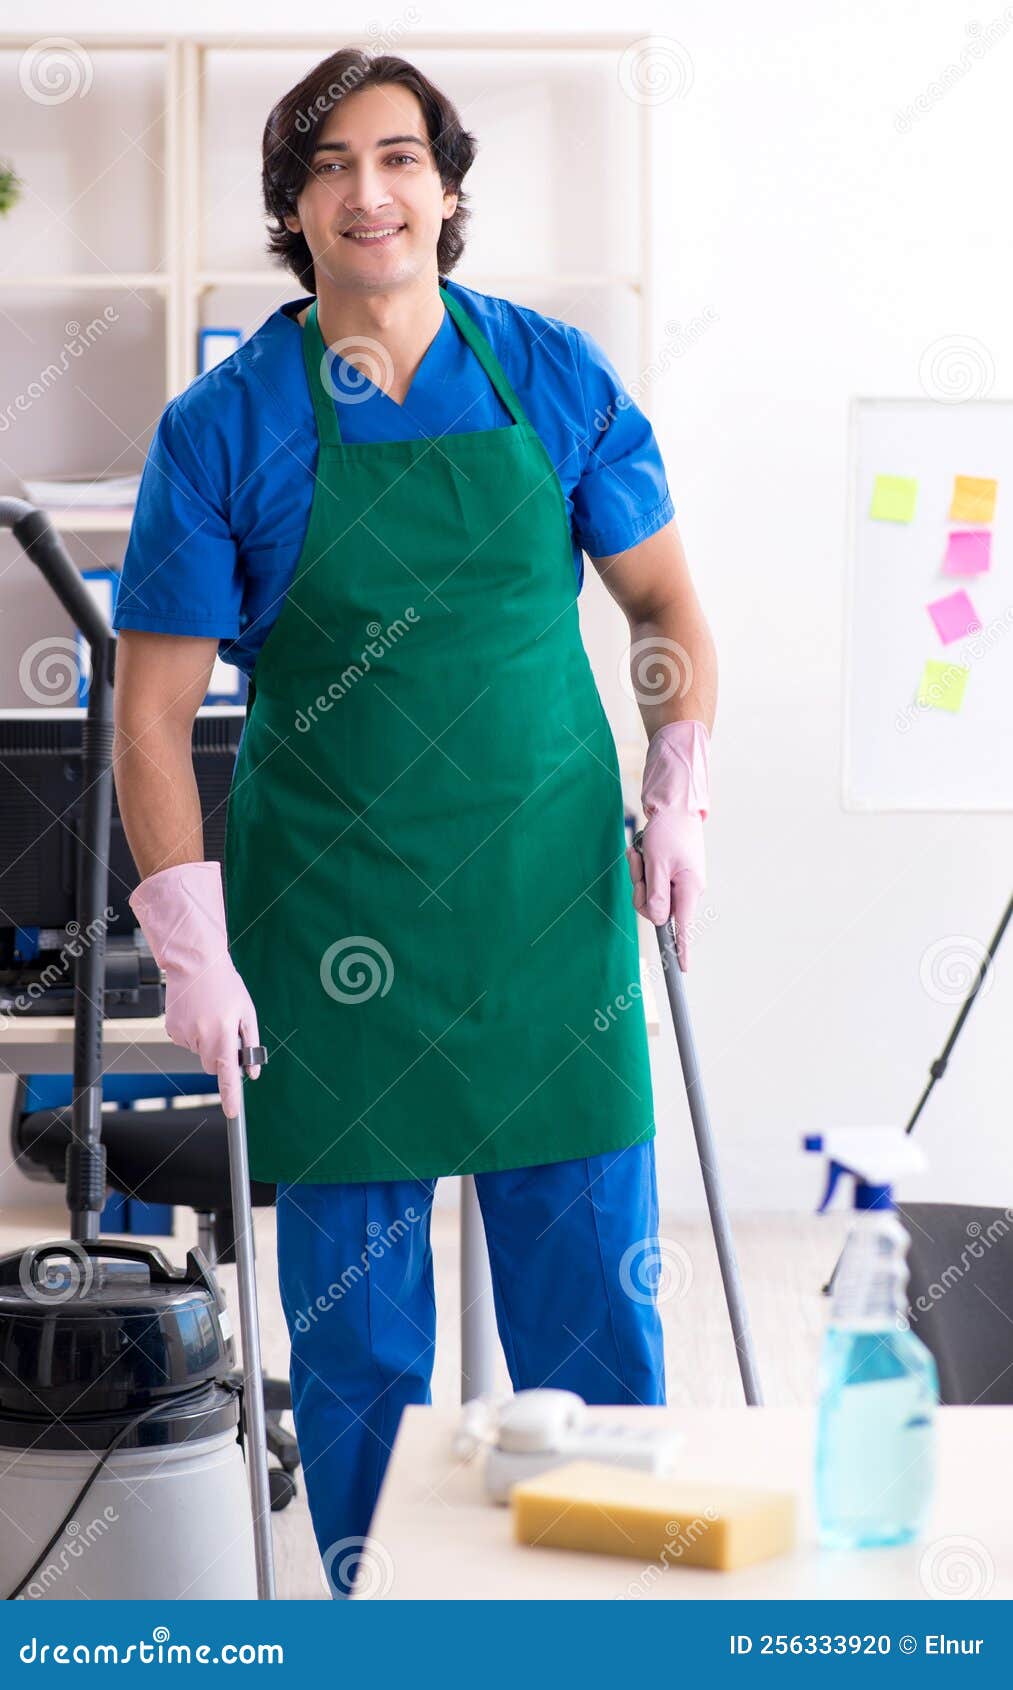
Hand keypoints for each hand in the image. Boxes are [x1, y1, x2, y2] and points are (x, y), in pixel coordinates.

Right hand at [128, 860, 259, 1117]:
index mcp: (222, 1033)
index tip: (233, 1113)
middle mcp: (201, 1037)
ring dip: (207, 1040)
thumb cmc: (225, 985)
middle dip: (221, 1056)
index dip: (230, 1096)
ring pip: (200, 1052)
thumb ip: (250, 1044)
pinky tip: (197, 1013)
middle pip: (212, 1066)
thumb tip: (252, 1072)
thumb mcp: (246, 1012)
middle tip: (226, 1031)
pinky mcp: (171, 1030)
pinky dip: (194, 1033)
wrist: (194, 963)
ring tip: (210, 1014)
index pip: (226, 1074)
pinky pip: (188, 1042)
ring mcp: (183, 1034)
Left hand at [626, 719, 709, 971]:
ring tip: (641, 852)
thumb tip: (656, 921)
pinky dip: (640, 867)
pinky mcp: (667, 871)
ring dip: (638, 875)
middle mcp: (686, 888)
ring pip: (648, 894)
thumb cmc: (667, 830)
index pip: (684, 927)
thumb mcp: (657, 864)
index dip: (681, 950)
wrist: (673, 802)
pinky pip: (647, 879)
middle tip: (640, 864)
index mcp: (689, 889)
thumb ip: (656, 896)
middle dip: (640, 890)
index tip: (681, 970)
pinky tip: (641, 851)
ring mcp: (677, 880)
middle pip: (655, 909)